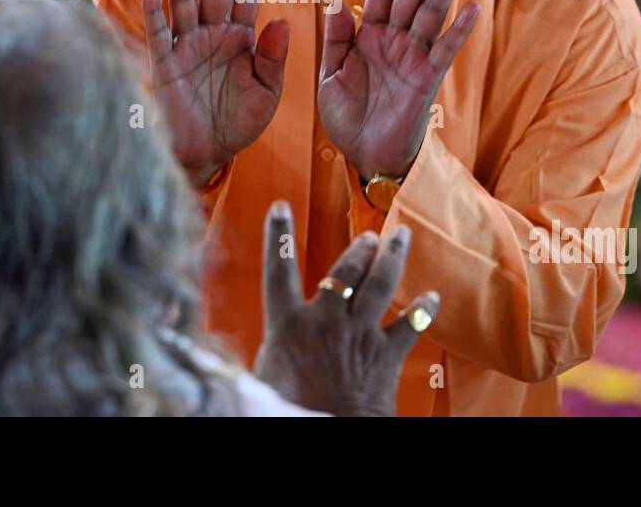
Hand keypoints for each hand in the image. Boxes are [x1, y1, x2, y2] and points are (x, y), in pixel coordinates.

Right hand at [142, 0, 289, 186]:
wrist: (208, 154)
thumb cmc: (238, 122)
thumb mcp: (266, 92)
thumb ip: (273, 58)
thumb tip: (279, 21)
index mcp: (241, 40)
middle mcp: (213, 36)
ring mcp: (187, 47)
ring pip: (184, 3)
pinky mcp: (165, 64)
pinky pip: (159, 32)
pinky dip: (155, 9)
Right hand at [253, 201, 439, 416]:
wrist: (328, 432)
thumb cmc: (289, 409)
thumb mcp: (260, 375)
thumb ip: (254, 348)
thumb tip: (208, 343)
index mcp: (289, 324)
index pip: (278, 270)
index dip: (276, 236)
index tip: (280, 208)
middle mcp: (325, 321)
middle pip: (345, 271)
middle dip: (360, 247)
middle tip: (371, 234)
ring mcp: (359, 335)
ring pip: (380, 284)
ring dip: (391, 257)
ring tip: (399, 237)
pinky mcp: (385, 354)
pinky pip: (410, 324)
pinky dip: (423, 309)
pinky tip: (433, 296)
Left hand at [318, 0, 480, 179]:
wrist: (364, 153)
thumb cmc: (346, 116)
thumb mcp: (330, 76)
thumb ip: (336, 40)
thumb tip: (336, 3)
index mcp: (368, 37)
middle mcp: (394, 42)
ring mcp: (413, 58)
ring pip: (431, 15)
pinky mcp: (427, 79)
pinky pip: (444, 50)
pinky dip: (458, 30)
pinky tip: (472, 7)